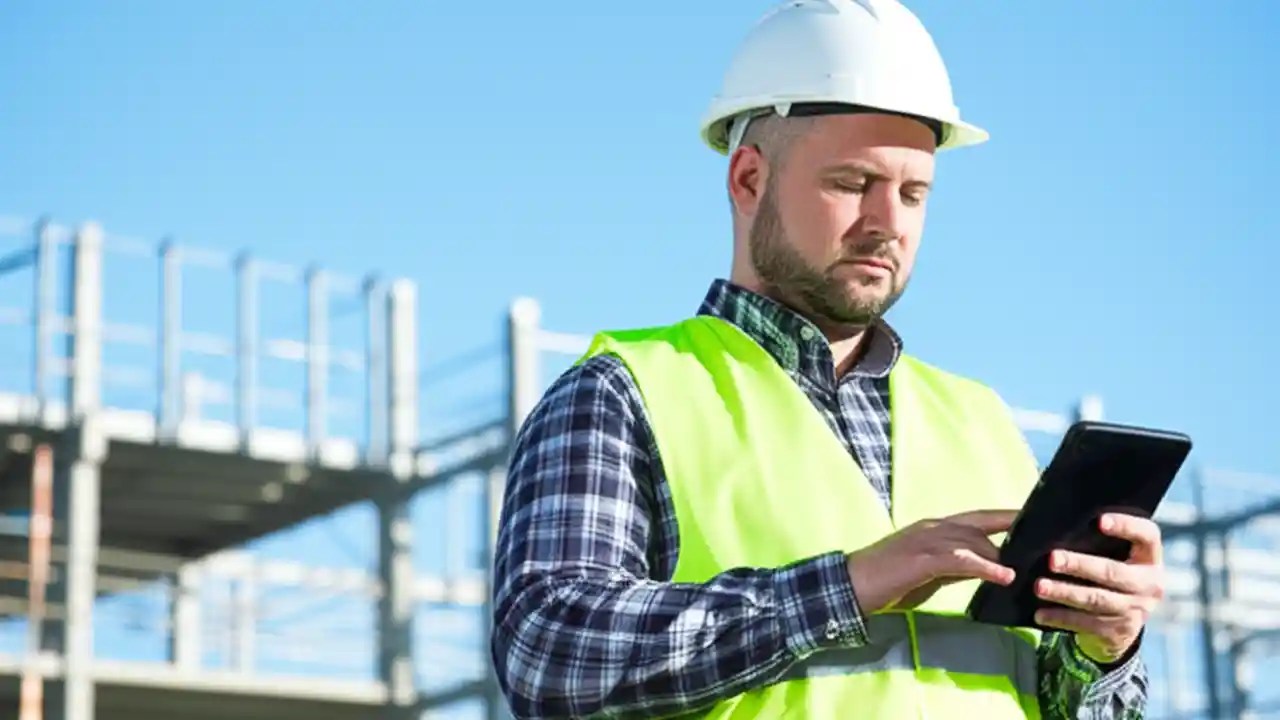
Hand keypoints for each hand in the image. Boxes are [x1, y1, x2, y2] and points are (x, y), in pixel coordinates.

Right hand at [846, 510, 1018, 613]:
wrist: (851, 586)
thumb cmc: (887, 582)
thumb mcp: (930, 575)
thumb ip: (957, 567)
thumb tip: (988, 567)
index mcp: (935, 529)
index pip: (977, 519)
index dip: (1005, 518)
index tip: (1032, 519)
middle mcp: (934, 527)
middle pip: (982, 523)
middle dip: (1013, 525)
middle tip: (1045, 531)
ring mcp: (927, 540)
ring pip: (974, 540)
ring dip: (1004, 552)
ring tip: (1033, 561)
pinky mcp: (922, 558)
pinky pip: (960, 560)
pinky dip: (985, 566)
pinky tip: (1004, 576)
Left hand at [1033, 513, 1164, 663]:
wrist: (1126, 622)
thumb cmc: (1111, 574)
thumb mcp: (1116, 557)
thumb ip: (1099, 542)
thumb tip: (1054, 525)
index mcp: (1149, 557)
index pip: (1147, 535)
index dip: (1126, 526)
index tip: (1099, 521)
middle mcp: (1149, 584)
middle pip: (1113, 572)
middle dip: (1080, 565)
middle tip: (1052, 559)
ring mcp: (1136, 610)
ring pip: (1096, 599)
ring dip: (1064, 592)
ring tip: (1039, 587)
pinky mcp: (1119, 631)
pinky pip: (1086, 623)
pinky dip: (1060, 617)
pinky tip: (1040, 614)